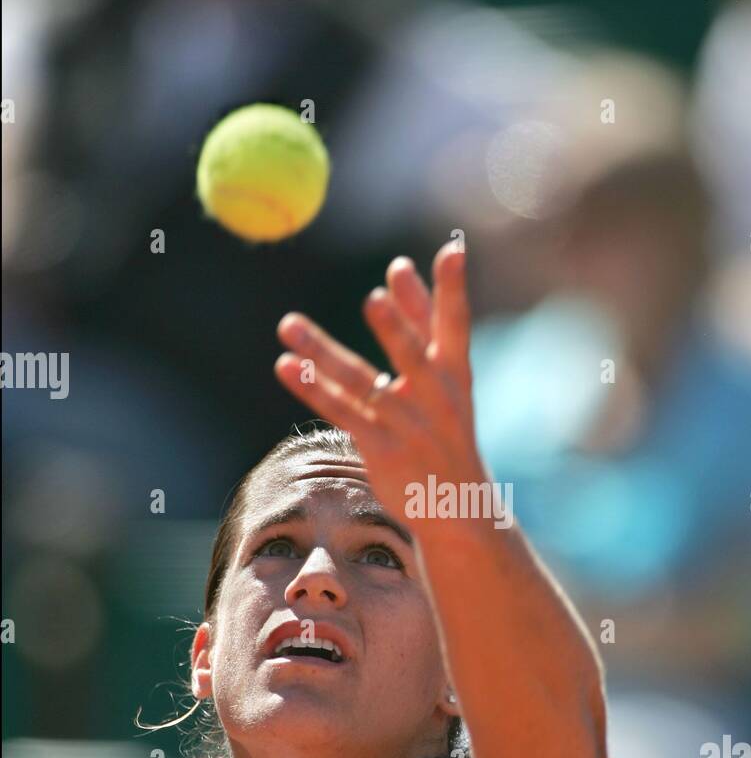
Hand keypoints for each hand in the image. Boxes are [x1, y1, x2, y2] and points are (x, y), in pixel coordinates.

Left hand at [274, 242, 485, 525]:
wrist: (457, 506)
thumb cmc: (446, 429)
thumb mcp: (447, 379)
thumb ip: (424, 323)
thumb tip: (400, 267)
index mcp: (455, 374)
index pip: (455, 325)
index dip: (453, 289)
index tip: (451, 251)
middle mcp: (435, 397)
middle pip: (411, 356)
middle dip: (395, 329)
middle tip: (375, 300)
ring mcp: (408, 425)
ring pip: (360, 382)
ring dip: (322, 352)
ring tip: (289, 325)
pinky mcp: (381, 448)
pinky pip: (342, 413)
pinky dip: (313, 388)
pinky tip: (287, 366)